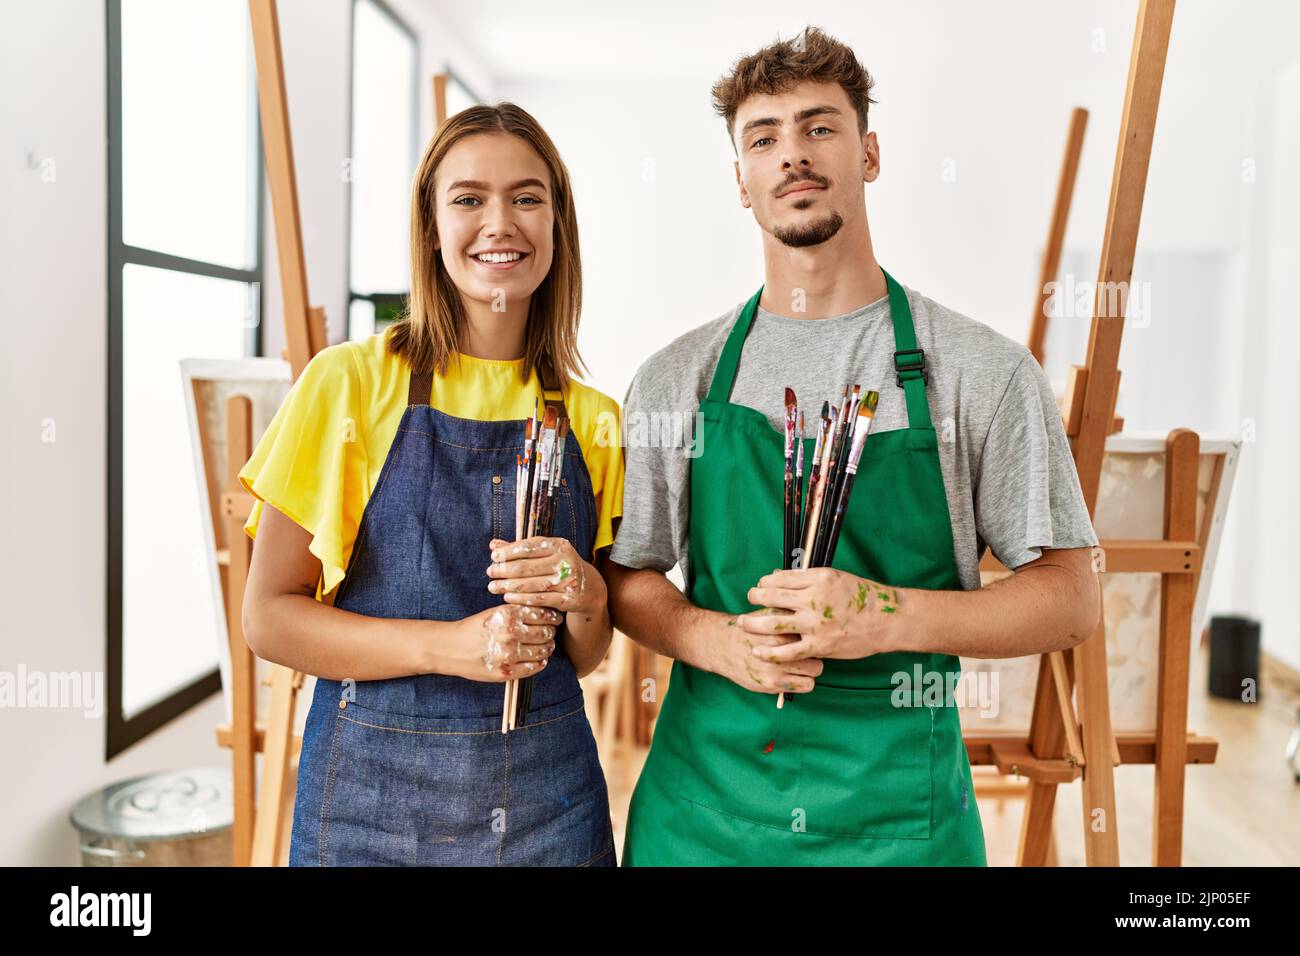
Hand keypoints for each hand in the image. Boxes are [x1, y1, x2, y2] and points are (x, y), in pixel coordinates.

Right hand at [436, 604, 562, 682]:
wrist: (450, 648)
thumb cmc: (474, 628)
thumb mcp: (496, 612)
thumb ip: (520, 612)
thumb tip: (549, 614)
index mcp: (508, 614)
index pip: (544, 615)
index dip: (553, 618)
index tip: (555, 620)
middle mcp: (510, 633)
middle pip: (546, 633)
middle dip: (550, 633)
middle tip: (549, 633)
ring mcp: (508, 655)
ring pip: (543, 651)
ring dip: (547, 649)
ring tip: (545, 646)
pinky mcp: (506, 672)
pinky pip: (533, 668)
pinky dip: (540, 663)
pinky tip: (539, 659)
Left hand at [486, 537, 605, 615]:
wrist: (589, 587)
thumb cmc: (560, 566)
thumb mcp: (545, 554)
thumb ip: (520, 549)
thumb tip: (493, 544)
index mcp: (560, 545)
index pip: (530, 547)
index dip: (510, 552)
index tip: (494, 557)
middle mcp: (566, 561)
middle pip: (527, 566)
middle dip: (505, 570)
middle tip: (490, 573)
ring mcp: (568, 581)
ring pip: (531, 584)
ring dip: (508, 586)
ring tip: (493, 586)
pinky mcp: (568, 599)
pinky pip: (539, 599)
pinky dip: (521, 598)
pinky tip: (507, 597)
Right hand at [707, 611, 823, 695]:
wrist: (722, 645)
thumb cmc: (750, 628)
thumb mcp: (767, 613)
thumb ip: (789, 612)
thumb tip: (816, 612)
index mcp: (780, 627)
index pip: (813, 631)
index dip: (815, 632)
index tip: (812, 634)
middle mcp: (779, 647)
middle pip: (818, 650)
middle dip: (815, 651)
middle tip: (809, 650)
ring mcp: (776, 667)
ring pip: (815, 670)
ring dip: (811, 667)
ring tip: (803, 664)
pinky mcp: (772, 683)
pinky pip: (805, 686)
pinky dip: (804, 681)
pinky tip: (797, 675)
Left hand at [738, 567, 901, 663]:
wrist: (886, 620)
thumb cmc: (863, 597)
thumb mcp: (836, 577)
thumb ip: (809, 579)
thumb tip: (781, 577)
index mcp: (818, 579)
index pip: (780, 578)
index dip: (765, 581)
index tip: (761, 585)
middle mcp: (814, 599)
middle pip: (772, 596)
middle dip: (755, 597)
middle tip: (749, 598)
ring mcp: (815, 624)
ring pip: (774, 622)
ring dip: (754, 622)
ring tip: (743, 623)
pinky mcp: (819, 645)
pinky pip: (788, 651)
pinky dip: (770, 652)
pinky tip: (758, 651)